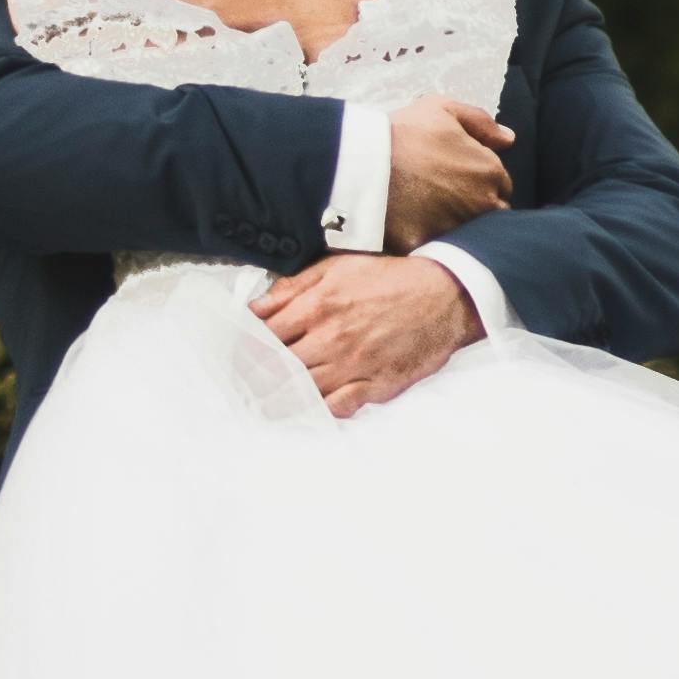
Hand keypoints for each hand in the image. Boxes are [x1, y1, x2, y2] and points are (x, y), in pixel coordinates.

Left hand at [252, 252, 480, 416]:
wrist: (444, 296)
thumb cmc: (389, 279)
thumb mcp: (337, 267)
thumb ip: (293, 288)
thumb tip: (255, 307)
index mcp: (318, 306)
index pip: (265, 336)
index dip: (245, 349)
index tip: (234, 358)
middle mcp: (332, 338)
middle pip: (278, 367)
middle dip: (254, 379)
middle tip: (240, 387)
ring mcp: (354, 365)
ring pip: (303, 390)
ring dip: (278, 399)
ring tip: (260, 405)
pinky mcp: (377, 385)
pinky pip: (338, 407)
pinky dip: (318, 410)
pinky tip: (306, 409)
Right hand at [384, 100, 513, 247]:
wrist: (361, 161)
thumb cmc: (403, 131)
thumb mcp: (443, 109)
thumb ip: (481, 123)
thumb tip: (509, 139)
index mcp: (489, 171)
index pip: (501, 185)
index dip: (482, 181)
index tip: (460, 178)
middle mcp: (482, 203)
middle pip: (491, 213)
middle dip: (476, 206)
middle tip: (446, 197)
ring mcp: (458, 227)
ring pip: (470, 234)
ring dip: (457, 225)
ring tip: (431, 212)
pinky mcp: (431, 245)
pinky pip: (438, 248)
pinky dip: (430, 239)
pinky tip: (415, 227)